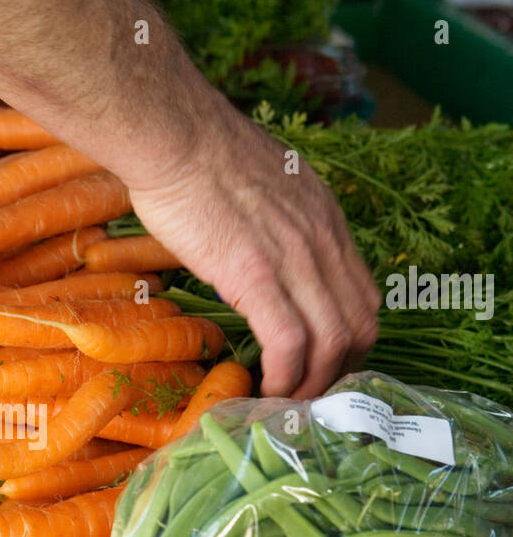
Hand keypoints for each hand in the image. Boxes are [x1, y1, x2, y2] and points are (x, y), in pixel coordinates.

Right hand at [126, 92, 379, 399]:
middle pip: (359, 324)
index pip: (363, 294)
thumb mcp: (261, 183)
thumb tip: (255, 245)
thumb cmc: (197, 152)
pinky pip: (288, 341)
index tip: (324, 364)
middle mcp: (323, 239)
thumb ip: (274, 219)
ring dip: (312, 382)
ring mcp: (294, 258)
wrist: (172, 134)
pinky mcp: (256, 274)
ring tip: (286, 402)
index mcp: (325, 218)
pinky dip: (284, 376)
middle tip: (308, 394)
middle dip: (339, 371)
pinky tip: (265, 389)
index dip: (351, 340)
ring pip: (332, 340)